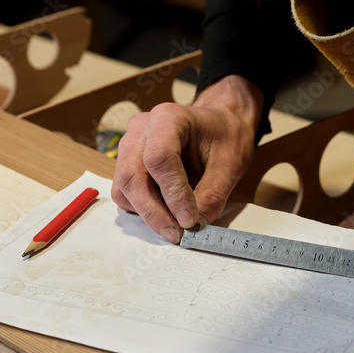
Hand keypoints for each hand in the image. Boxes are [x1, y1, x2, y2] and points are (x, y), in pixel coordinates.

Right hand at [111, 75, 262, 242]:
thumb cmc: (225, 138)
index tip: (189, 220)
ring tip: (176, 225)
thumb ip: (211, 197)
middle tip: (178, 235)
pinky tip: (167, 213)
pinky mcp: (127, 163)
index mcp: (168, 117)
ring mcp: (129, 145)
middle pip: (132, 175)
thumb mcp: (230, 166)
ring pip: (124, 187)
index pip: (159, 158)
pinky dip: (142, 209)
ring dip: (147, 213)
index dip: (172, 193)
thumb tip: (193, 228)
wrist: (220, 125)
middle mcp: (141, 129)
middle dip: (154, 212)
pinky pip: (125, 193)